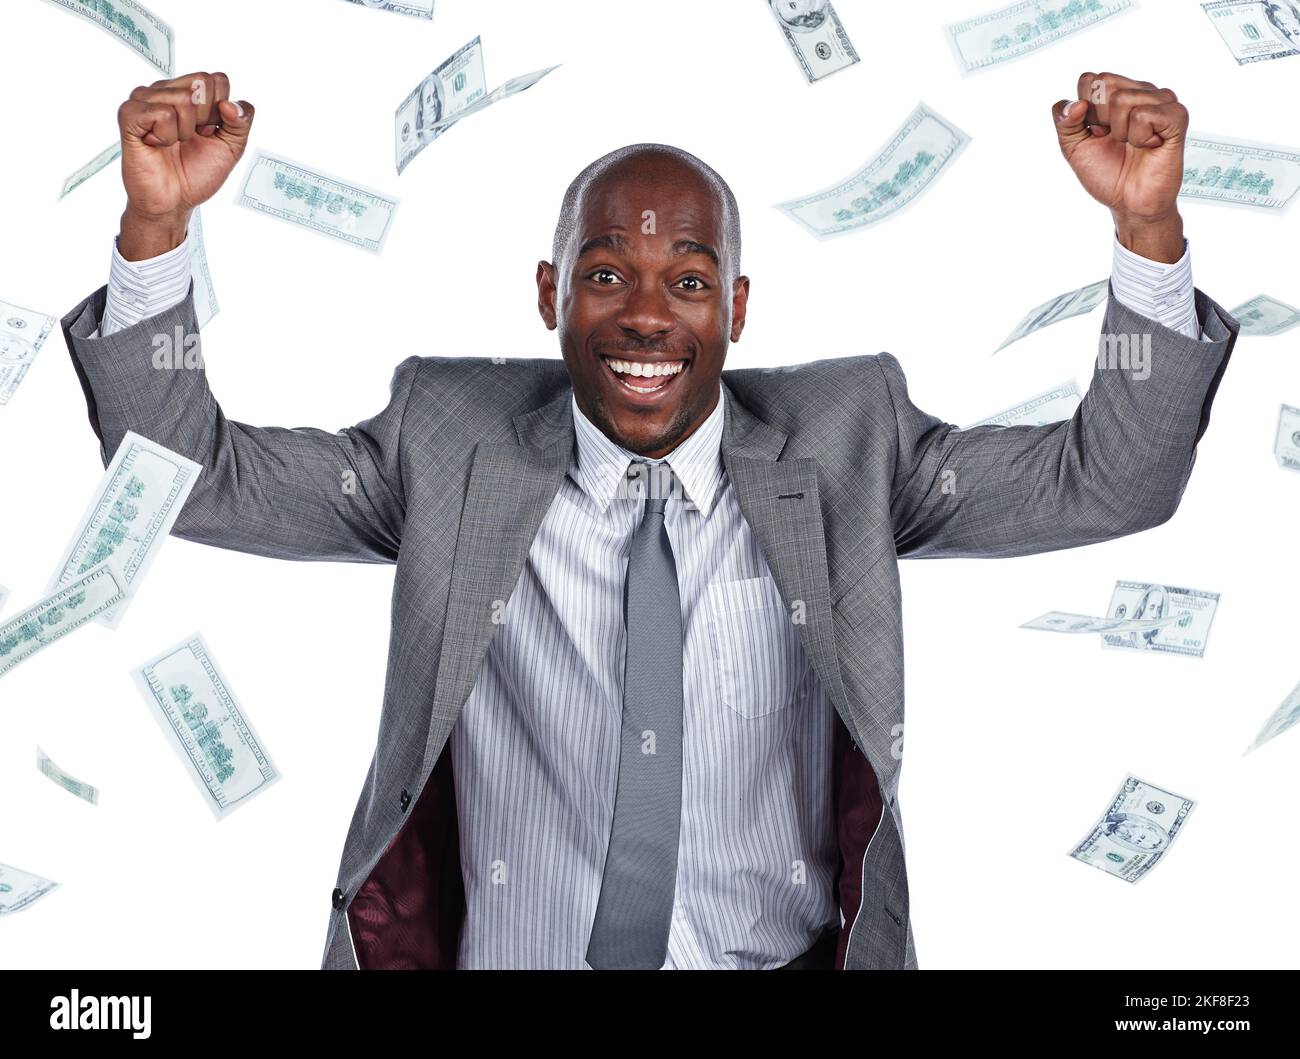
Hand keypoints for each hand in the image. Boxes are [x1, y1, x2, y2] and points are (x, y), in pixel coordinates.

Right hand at [117, 72, 254, 259]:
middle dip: (205, 119)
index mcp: (189, 93)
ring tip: (172, 143)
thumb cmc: (197, 172)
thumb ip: (242, 121)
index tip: (208, 132)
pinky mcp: (129, 114)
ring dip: (184, 132)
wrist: (175, 201)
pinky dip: (166, 136)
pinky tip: (156, 144)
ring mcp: (145, 99)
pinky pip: (162, 114)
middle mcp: (166, 90)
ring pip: (183, 99)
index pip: (218, 79)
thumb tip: (230, 104)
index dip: (221, 112)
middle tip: (189, 139)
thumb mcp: (232, 147)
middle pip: (202, 83)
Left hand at [1053, 71, 1187, 261]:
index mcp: (1117, 93)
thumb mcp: (1073, 147)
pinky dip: (1139, 138)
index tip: (1096, 133)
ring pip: (1122, 100)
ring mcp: (1161, 101)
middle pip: (1104, 83)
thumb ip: (1064, 122)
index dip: (1084, 112)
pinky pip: (1143, 115)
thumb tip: (1075, 104)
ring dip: (1121, 133)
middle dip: (1100, 119)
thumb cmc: (1107, 173)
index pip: (1089, 79)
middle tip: (1116, 140)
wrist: (1129, 203)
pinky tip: (1149, 146)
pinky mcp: (1176, 116)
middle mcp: (1140, 91)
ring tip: (1133, 145)